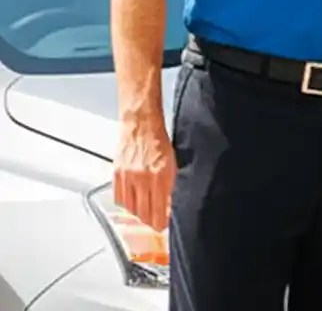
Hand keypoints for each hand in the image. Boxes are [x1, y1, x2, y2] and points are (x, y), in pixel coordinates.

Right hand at [113, 114, 176, 231]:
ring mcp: (128, 177)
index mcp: (161, 175)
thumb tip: (171, 204)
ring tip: (144, 214)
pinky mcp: (117, 174)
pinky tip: (132, 203)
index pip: (160, 209)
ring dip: (138, 214)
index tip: (163, 226)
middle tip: (154, 224)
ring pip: (131, 208)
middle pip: (145, 212)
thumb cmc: (159, 141)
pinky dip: (126, 204)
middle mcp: (144, 178)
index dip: (161, 222)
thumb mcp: (173, 163)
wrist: (141, 124)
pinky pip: (119, 198)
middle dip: (150, 222)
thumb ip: (171, 185)